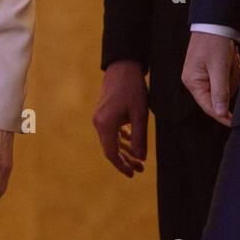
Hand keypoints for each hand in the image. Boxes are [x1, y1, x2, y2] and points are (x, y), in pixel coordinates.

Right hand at [93, 60, 148, 176]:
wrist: (122, 65)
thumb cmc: (133, 88)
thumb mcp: (140, 114)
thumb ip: (140, 137)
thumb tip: (140, 158)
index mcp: (105, 125)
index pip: (111, 153)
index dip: (122, 165)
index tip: (133, 173)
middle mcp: (99, 122)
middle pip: (110, 148)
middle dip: (125, 159)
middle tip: (140, 169)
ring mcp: (100, 117)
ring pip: (111, 140)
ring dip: (124, 149)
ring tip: (139, 159)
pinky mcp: (104, 112)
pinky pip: (111, 130)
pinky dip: (120, 138)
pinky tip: (131, 140)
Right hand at [181, 32, 239, 125]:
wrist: (215, 22)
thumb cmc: (213, 42)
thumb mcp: (219, 67)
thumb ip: (220, 91)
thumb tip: (220, 113)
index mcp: (193, 81)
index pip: (208, 107)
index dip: (222, 115)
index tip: (235, 121)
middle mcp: (195, 80)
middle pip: (219, 96)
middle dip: (230, 83)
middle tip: (231, 67)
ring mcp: (203, 75)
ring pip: (225, 87)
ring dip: (232, 75)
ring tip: (231, 60)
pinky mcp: (211, 70)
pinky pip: (225, 78)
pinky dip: (231, 70)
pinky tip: (230, 59)